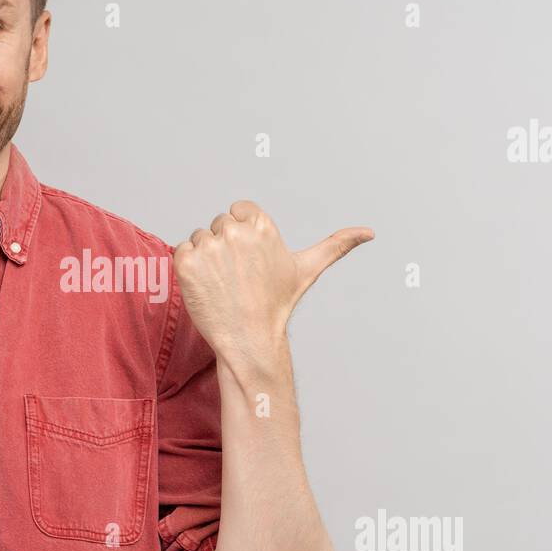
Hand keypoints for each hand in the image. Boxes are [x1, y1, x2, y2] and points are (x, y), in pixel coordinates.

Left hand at [172, 200, 372, 372]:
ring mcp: (209, 246)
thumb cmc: (276, 304)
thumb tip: (370, 232)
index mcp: (262, 224)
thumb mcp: (306, 269)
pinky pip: (181, 251)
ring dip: (206, 258)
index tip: (250, 261)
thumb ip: (336, 244)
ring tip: (223, 284)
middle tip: (238, 277)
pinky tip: (206, 287)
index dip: (243, 236)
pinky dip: (189, 269)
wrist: (249, 339)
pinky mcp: (186, 262)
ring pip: (200, 238)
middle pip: (219, 224)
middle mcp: (235, 231)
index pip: (239, 211)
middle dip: (225, 247)